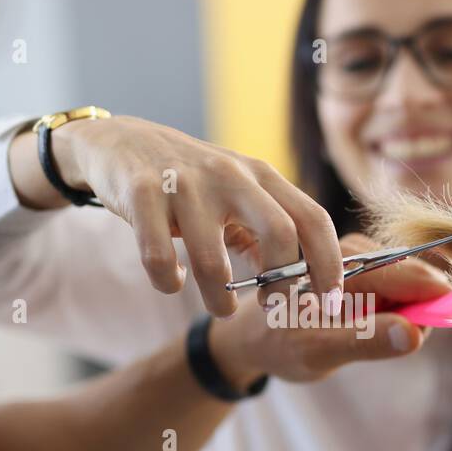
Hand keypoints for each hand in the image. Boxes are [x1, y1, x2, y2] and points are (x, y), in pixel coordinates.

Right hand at [9, 114, 343, 318]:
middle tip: (273, 308)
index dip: (329, 265)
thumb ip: (270, 232)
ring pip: (212, 263)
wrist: (122, 142)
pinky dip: (168, 282)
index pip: (313, 219)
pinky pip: (160, 260)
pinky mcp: (142, 195)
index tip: (328, 302)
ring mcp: (186, 184)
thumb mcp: (238, 195)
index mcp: (261, 176)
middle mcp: (230, 175)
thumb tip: (304, 284)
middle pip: (279, 235)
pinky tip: (172, 279)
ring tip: (221, 307)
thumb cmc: (193, 182)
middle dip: (282, 285)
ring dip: (220, 300)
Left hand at [206, 233, 451, 387]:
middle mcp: (357, 252)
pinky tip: (379, 323)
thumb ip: (366, 343)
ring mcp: (363, 257)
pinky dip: (401, 307)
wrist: (250, 333)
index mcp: (346, 267)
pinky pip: (401, 285)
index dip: (446, 302)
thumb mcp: (317, 353)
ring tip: (382, 334)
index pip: (417, 279)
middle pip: (420, 277)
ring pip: (413, 283)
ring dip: (412, 310)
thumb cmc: (278, 344)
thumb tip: (416, 334)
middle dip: (427, 309)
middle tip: (408, 339)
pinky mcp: (366, 266)